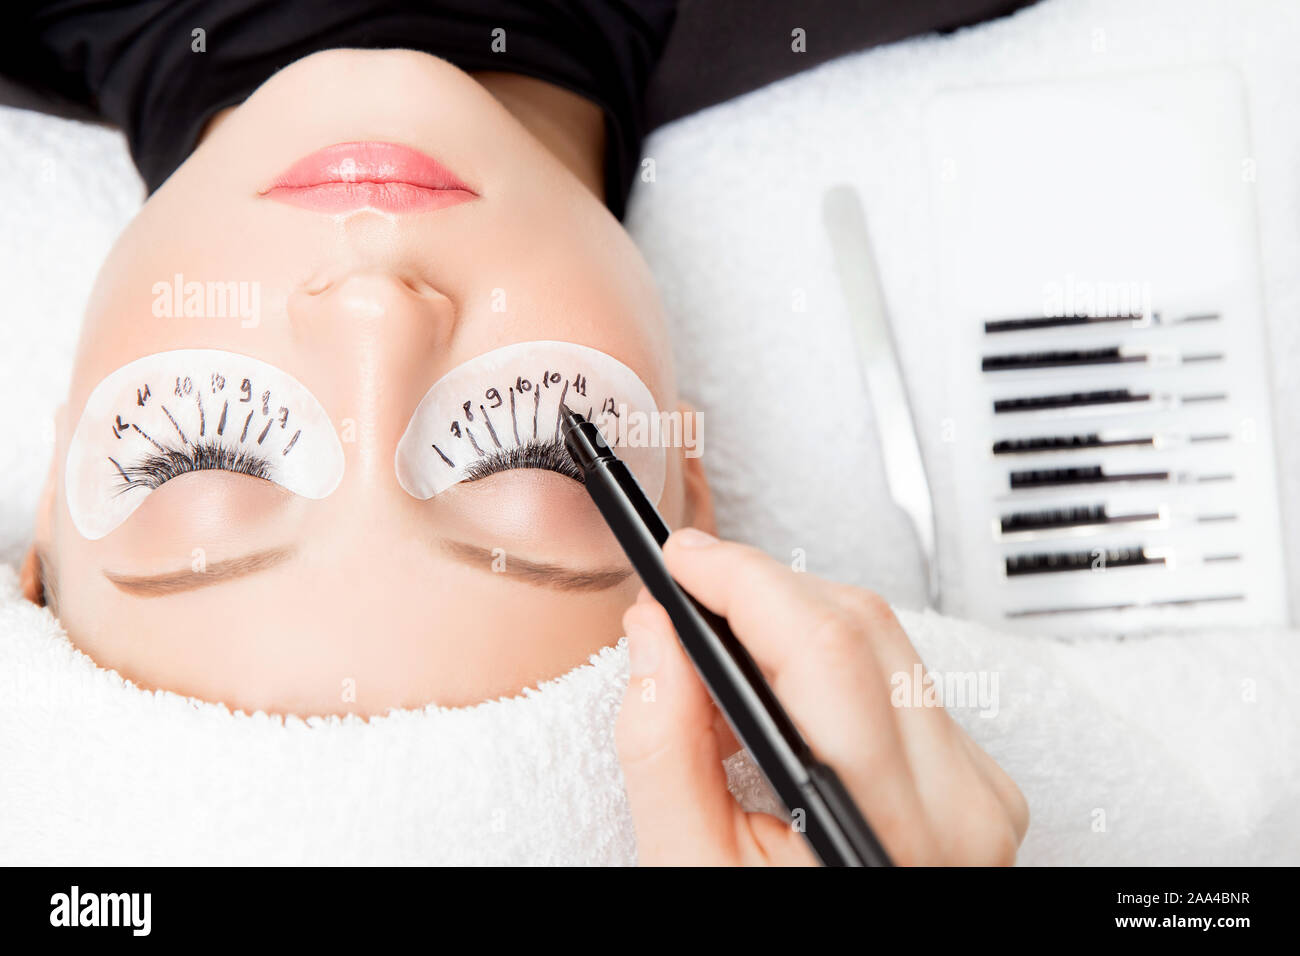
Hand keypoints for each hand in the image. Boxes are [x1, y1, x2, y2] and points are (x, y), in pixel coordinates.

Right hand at [616, 528, 1028, 865]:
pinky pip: (902, 677)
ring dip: (793, 621)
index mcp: (893, 830)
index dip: (744, 581)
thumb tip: (655, 639)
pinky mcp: (979, 778)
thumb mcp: (693, 871)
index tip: (685, 559)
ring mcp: (980, 790)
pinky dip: (830, 662)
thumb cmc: (770, 941)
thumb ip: (666, 751)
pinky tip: (780, 694)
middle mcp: (959, 802)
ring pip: (885, 640)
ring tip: (723, 659)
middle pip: (859, 627)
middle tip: (687, 600)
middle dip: (759, 590)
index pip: (824, 650)